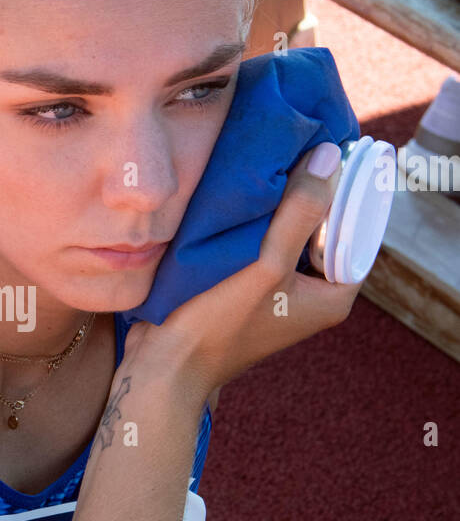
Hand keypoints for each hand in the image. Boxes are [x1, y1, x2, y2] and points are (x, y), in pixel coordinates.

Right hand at [124, 143, 358, 400]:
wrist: (164, 367)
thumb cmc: (218, 325)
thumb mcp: (265, 265)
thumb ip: (299, 213)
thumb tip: (326, 157)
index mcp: (332, 298)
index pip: (356, 232)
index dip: (345, 195)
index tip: (326, 157)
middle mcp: (310, 297)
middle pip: (322, 232)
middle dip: (309, 196)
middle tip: (293, 153)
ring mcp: (277, 294)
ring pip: (289, 236)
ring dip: (277, 207)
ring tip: (265, 167)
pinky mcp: (246, 291)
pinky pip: (260, 246)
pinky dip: (254, 223)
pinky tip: (240, 197)